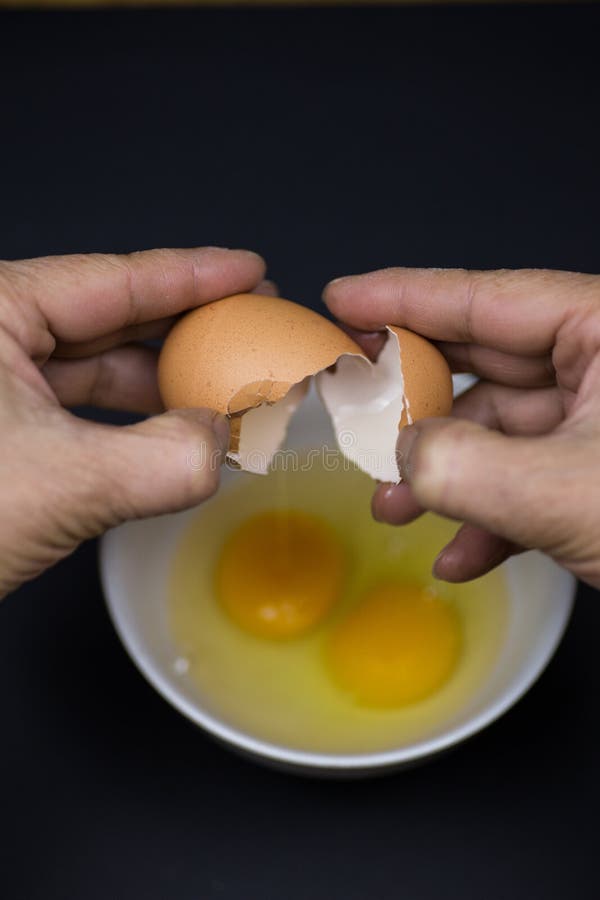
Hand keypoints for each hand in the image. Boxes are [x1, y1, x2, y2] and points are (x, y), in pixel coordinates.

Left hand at [0, 246, 266, 596]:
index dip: (192, 275)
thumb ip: (166, 460)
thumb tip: (225, 443)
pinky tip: (172, 433)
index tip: (249, 272)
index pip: (112, 279)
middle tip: (249, 333)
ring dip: (160, 385)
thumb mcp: (62, 483)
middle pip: (107, 318)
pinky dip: (129, 424)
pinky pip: (78, 412)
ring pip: (92, 370)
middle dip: (183, 331)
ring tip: (223, 392)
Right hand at [324, 268, 599, 587]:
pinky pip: (534, 482)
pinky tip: (462, 557)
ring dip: (446, 477)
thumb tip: (399, 452)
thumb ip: (463, 466)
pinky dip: (493, 518)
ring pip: (506, 434)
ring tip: (395, 512)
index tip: (342, 300)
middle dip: (418, 405)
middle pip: (488, 366)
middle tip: (355, 413)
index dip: (404, 297)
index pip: (489, 297)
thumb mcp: (566, 492)